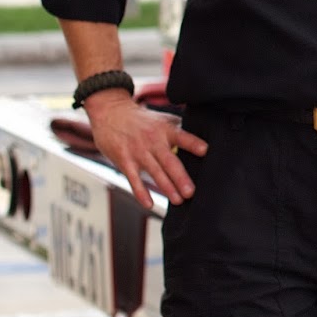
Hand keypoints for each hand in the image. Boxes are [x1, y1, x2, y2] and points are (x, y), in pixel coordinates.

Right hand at [83, 90, 207, 210]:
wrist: (111, 112)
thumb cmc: (141, 119)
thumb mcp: (162, 119)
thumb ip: (179, 129)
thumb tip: (204, 134)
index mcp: (166, 130)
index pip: (182, 136)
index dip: (193, 143)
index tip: (205, 150)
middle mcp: (153, 141)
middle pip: (169, 161)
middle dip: (180, 177)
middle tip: (190, 192)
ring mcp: (138, 152)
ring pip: (154, 172)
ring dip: (167, 187)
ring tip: (178, 200)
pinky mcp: (124, 161)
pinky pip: (134, 179)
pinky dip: (141, 192)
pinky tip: (149, 204)